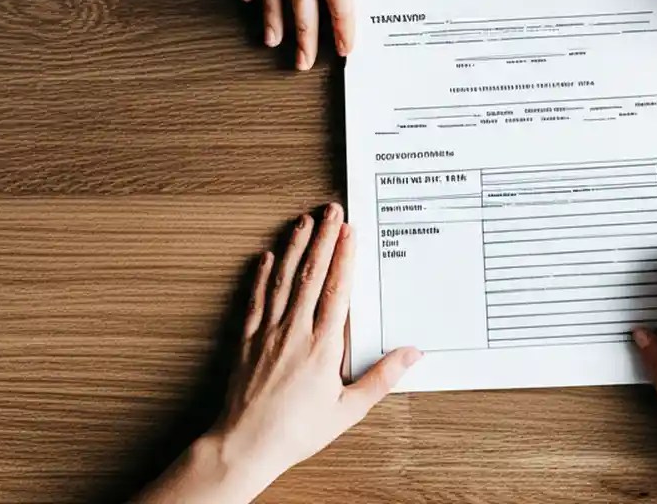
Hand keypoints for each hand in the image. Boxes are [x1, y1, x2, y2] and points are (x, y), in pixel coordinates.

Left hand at [134, 204, 420, 503]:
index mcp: (322, 347)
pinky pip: (255, 299)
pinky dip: (261, 276)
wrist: (245, 445)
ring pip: (283, 280)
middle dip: (322, 239)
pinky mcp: (246, 341)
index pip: (337, 291)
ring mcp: (267, 333)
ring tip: (303, 222)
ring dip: (294, 248)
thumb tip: (411, 355)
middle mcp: (294, 332)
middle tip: (330, 211)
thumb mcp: (348, 410)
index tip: (349, 232)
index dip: (344, 257)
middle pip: (311, 276)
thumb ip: (382, 378)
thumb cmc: (296, 431)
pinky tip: (266, 257)